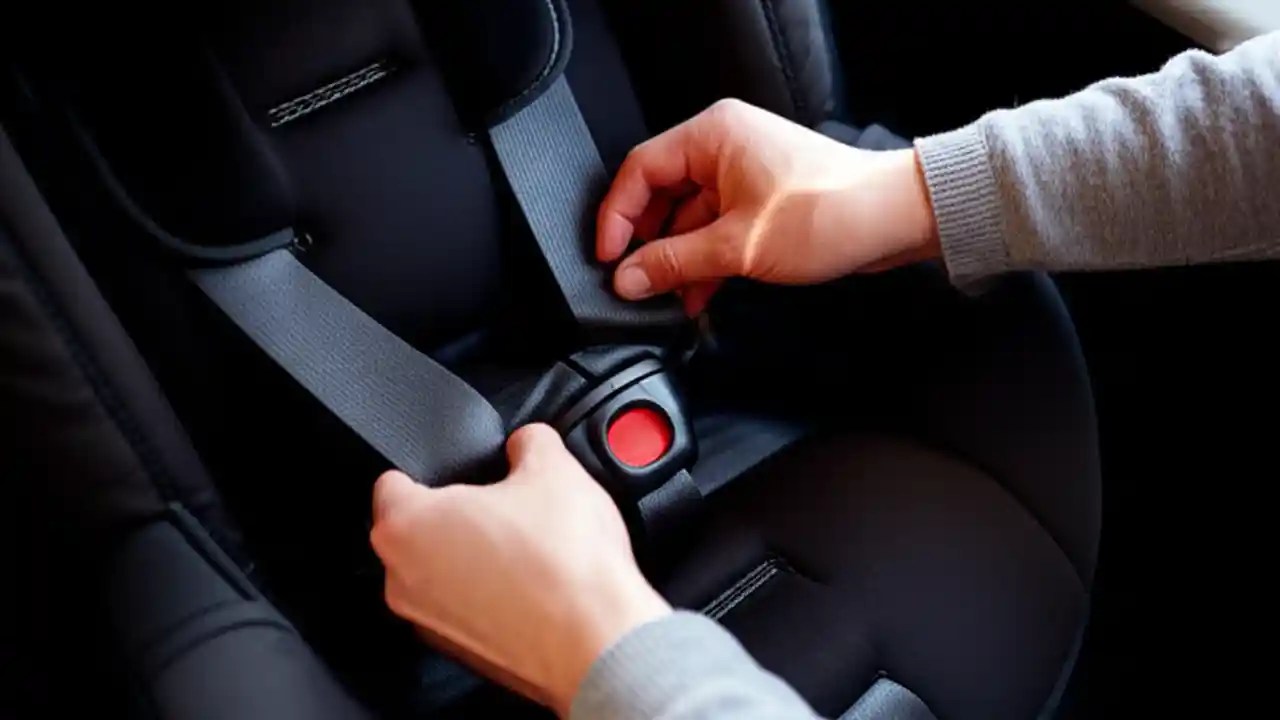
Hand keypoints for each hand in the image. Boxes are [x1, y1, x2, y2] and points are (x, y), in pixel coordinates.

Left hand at [370, 424, 670, 715]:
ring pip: (438, 572)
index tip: (458, 471)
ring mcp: (428, 621)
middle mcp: (402, 579)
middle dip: (454, 515)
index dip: (428, 470)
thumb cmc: (565, 563)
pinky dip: (488, 595)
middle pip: (414, 530)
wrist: (597, 642)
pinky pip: (462, 608)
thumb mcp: (554, 468)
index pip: (391, 481)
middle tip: (504, 507)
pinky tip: (532, 584)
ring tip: (525, 548)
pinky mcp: (460, 651)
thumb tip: (527, 443)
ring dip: (471, 557)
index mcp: (406, 525)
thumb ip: (528, 442)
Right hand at [598, 99, 939, 314]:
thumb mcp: (737, 245)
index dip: (617, 217)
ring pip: (688, 218)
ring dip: (677, 260)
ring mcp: (742, 174)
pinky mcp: (760, 200)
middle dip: (648, 244)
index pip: (639, 170)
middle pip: (661, 196)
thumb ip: (674, 263)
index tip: (609, 257)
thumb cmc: (829, 212)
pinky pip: (715, 229)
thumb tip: (629, 277)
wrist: (892, 221)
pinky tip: (696, 295)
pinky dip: (704, 261)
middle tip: (635, 282)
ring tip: (667, 297)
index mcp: (712, 136)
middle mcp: (724, 147)